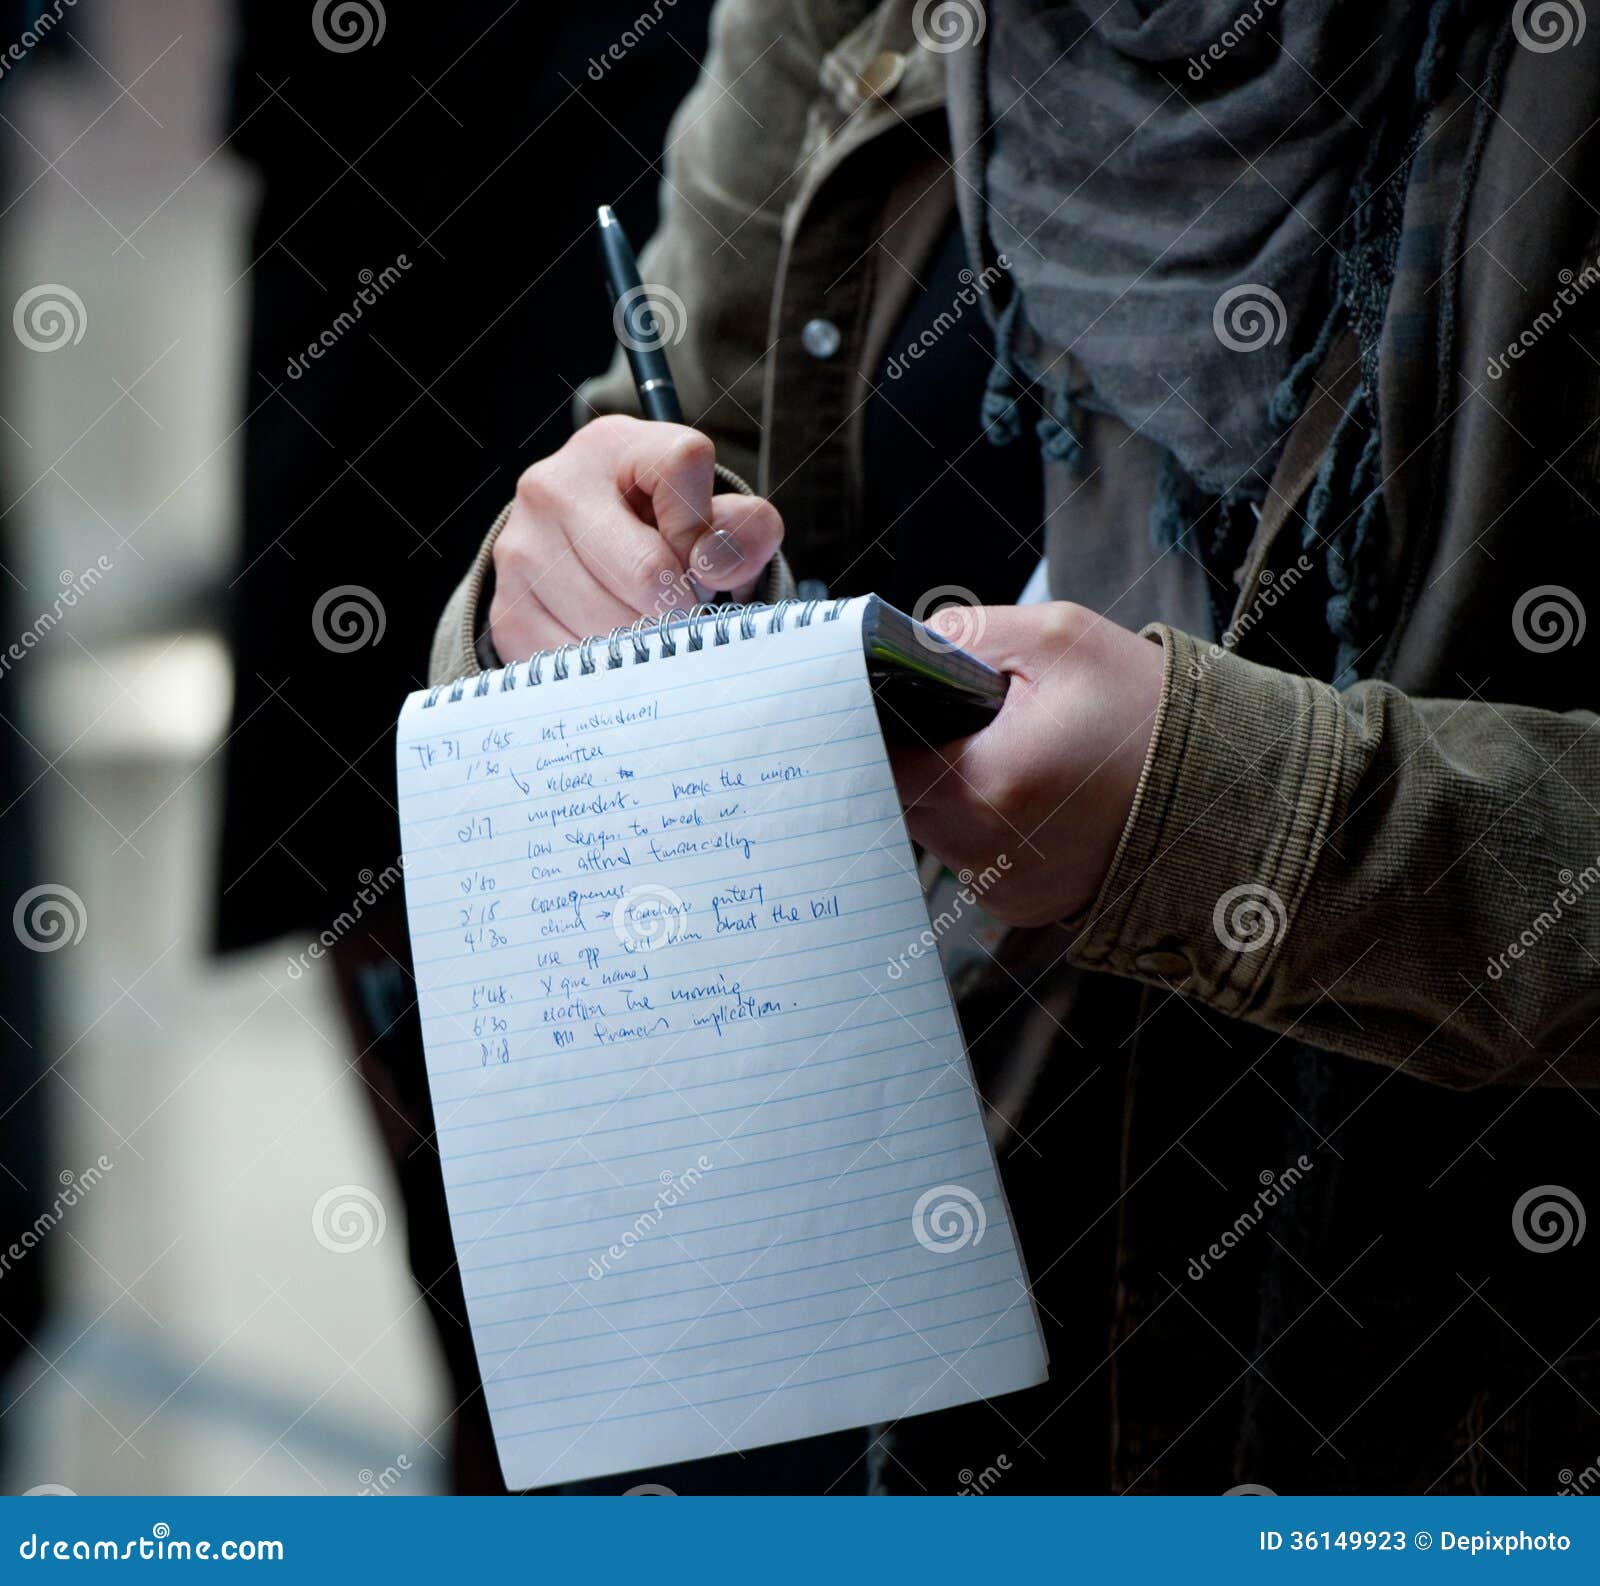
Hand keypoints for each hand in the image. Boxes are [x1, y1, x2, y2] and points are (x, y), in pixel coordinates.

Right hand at [488, 415, 783, 659]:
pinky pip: (581, 665)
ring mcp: (521, 551)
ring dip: (651, 645)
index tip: (705, 556)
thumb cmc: (663, 533)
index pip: (682, 467)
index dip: (712, 528)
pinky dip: (615, 672)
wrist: (590, 560)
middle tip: (683, 607)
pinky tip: (620, 650)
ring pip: (615, 628)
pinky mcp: (508, 614)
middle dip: (684, 606)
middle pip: (649, 574)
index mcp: (611, 445)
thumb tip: (718, 565)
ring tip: (649, 624)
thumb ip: (745, 529)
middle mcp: (552, 487)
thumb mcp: (716, 514)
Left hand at [889, 603, 1165, 926]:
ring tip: (1006, 749)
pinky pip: (972, 855)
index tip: (881, 696)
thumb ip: (962, 637)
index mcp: (985, 786)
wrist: (1231, 792)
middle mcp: (983, 854)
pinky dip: (985, 820)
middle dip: (918, 750)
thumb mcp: (1059, 639)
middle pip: (898, 794)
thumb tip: (900, 647)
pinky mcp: (1020, 905)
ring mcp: (1002, 890)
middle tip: (962, 715)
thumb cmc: (1151, 714)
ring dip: (951, 786)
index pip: (875, 759)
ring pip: (933, 826)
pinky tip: (1030, 791)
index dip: (871, 721)